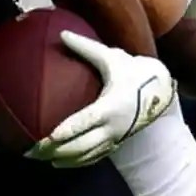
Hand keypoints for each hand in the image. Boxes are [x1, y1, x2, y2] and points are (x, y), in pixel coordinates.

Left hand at [27, 31, 175, 167]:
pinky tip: (60, 162)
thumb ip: (86, 47)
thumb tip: (61, 33)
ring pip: (87, 154)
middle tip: (33, 152)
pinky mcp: (118, 142)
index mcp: (111, 105)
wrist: (161, 90)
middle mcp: (113, 126)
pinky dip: (78, 162)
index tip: (50, 137)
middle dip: (57, 150)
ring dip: (65, 159)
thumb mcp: (112, 57)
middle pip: (82, 144)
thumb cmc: (134, 71)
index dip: (68, 130)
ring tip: (42, 159)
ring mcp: (116, 137)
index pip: (86, 121)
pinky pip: (95, 157)